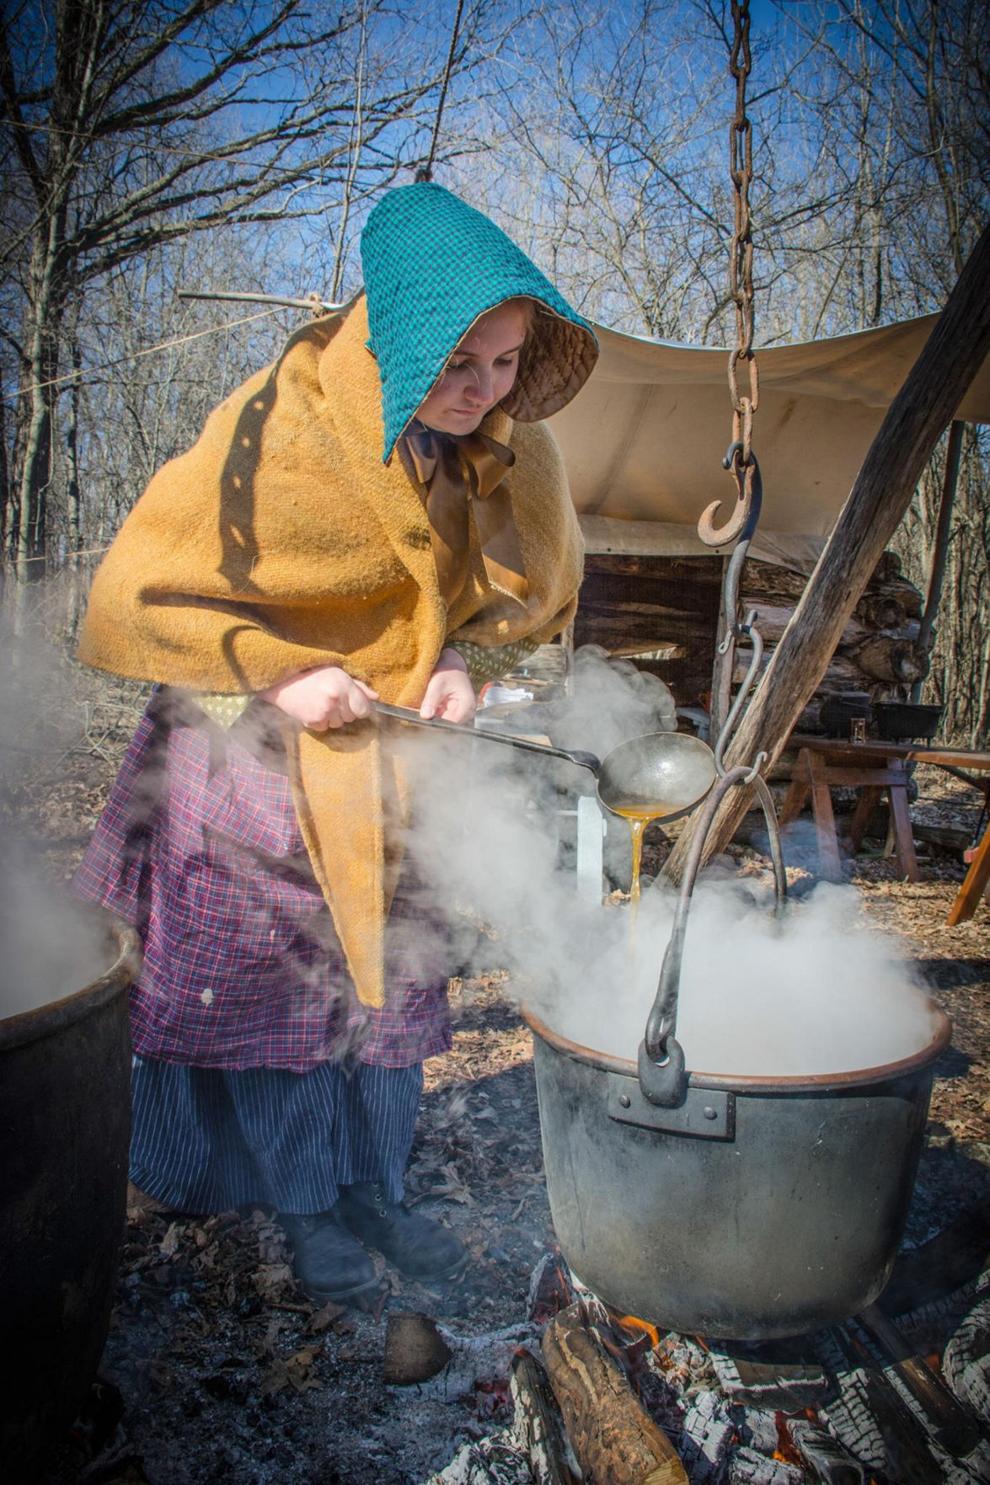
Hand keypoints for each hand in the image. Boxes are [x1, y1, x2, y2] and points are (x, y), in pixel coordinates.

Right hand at [260, 665, 377, 730]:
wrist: (284, 680)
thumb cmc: (312, 674)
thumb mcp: (338, 673)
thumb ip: (359, 687)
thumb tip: (376, 698)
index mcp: (344, 685)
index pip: (364, 709)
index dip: (359, 707)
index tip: (352, 704)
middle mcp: (336, 699)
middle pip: (351, 717)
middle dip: (345, 710)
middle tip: (330, 698)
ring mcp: (325, 712)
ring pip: (339, 724)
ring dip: (332, 717)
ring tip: (320, 702)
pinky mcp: (314, 721)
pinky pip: (325, 727)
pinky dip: (320, 721)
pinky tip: (313, 708)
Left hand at [419, 648, 475, 723]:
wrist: (450, 665)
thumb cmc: (447, 671)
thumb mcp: (437, 683)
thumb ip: (431, 700)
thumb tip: (425, 716)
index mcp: (467, 704)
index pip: (452, 722)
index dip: (437, 722)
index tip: (424, 718)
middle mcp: (467, 712)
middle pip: (448, 725)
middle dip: (434, 721)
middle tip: (421, 713)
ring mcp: (460, 714)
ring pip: (444, 723)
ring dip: (433, 719)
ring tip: (424, 709)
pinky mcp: (453, 714)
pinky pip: (442, 720)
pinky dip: (433, 716)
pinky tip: (427, 709)